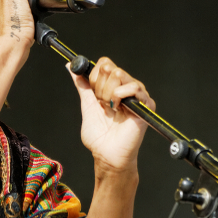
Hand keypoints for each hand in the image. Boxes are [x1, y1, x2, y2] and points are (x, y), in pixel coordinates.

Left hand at [67, 57, 155, 173]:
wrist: (107, 154)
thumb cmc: (99, 136)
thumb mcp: (88, 105)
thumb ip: (82, 85)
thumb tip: (71, 66)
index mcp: (114, 86)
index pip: (105, 63)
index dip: (94, 76)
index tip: (93, 94)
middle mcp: (126, 87)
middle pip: (110, 67)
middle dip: (100, 87)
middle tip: (102, 103)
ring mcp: (137, 95)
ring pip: (119, 74)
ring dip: (108, 93)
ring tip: (111, 109)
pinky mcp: (146, 103)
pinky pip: (133, 87)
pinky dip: (120, 96)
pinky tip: (119, 109)